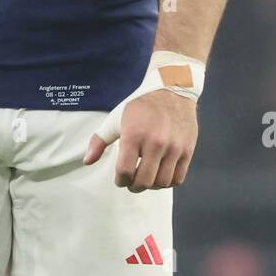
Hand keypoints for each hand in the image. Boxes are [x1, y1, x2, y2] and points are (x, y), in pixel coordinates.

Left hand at [83, 89, 197, 191]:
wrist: (172, 89)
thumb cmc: (141, 105)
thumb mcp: (116, 118)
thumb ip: (100, 141)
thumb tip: (87, 161)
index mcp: (134, 134)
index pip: (125, 171)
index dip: (120, 181)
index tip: (120, 179)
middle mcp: (155, 142)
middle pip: (144, 181)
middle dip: (134, 186)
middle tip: (132, 182)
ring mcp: (174, 147)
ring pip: (161, 183)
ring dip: (151, 186)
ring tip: (146, 178)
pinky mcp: (187, 150)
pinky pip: (178, 178)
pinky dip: (167, 182)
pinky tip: (160, 174)